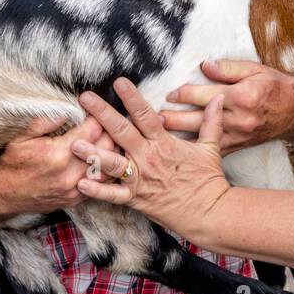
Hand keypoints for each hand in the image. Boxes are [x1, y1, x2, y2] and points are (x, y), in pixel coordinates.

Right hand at [0, 115, 117, 215]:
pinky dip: (106, 169)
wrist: (2, 196)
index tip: (96, 110)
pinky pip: (102, 183)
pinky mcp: (77, 199)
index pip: (93, 129)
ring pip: (109, 166)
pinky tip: (105, 158)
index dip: (97, 116)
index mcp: (58, 154)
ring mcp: (75, 189)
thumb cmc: (11, 164)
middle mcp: (70, 173)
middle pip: (106, 147)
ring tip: (109, 139)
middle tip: (106, 122)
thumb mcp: (21, 138)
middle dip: (109, 131)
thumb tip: (67, 109)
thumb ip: (45, 121)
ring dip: (112, 151)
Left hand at [73, 78, 230, 237]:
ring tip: (74, 143)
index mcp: (164, 143)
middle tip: (85, 99)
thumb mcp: (211, 147)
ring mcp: (141, 179)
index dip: (132, 97)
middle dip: (102, 114)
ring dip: (92, 152)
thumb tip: (219, 98)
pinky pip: (113, 195)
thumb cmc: (208, 180)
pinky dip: (97, 190)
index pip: (145, 115)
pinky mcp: (137, 199)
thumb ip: (211, 121)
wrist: (209, 211)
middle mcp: (148, 158)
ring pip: (112, 163)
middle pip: (122, 132)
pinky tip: (81, 183)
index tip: (119, 82)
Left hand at [164, 59, 293, 152]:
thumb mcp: (256, 69)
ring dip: (179, 136)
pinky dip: (195, 150)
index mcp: (241, 96)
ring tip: (157, 136)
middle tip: (153, 118)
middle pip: (197, 119)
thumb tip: (205, 66)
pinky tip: (179, 152)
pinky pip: (213, 150)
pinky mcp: (238, 146)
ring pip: (201, 138)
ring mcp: (237, 135)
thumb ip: (229, 68)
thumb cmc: (277, 86)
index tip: (169, 94)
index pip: (204, 95)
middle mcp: (238, 118)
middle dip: (173, 118)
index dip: (184, 93)